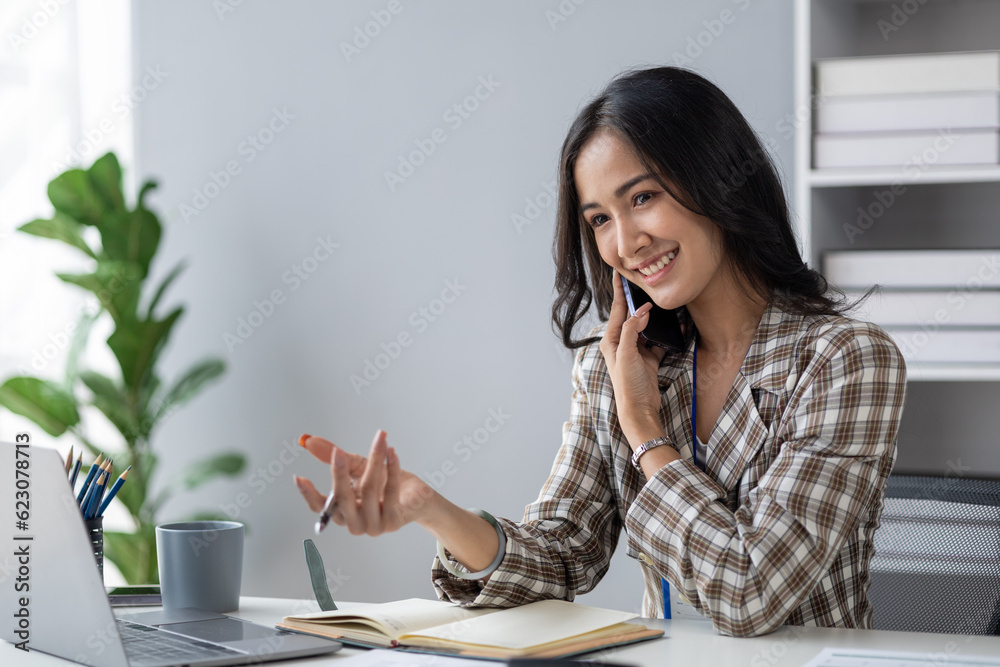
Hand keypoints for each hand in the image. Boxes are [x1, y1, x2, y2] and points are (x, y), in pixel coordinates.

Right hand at [294, 430, 436, 535]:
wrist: (416, 498)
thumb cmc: (384, 484)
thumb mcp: (358, 468)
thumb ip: (336, 457)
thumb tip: (309, 442)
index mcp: (343, 513)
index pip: (321, 508)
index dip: (308, 494)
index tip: (299, 477)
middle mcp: (355, 523)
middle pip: (343, 499)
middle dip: (339, 474)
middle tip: (337, 452)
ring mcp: (374, 525)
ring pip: (369, 490)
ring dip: (375, 460)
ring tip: (380, 439)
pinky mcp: (394, 521)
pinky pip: (390, 491)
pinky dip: (391, 468)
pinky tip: (392, 452)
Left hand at [600, 272, 667, 445]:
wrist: (639, 410)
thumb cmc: (628, 384)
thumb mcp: (627, 354)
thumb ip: (632, 330)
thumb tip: (642, 311)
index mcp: (612, 340)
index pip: (617, 309)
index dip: (619, 290)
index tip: (620, 272)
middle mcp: (622, 343)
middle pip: (632, 315)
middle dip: (639, 299)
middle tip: (644, 281)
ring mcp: (637, 351)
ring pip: (648, 327)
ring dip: (656, 317)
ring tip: (664, 301)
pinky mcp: (649, 359)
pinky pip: (659, 341)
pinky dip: (667, 334)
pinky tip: (676, 325)